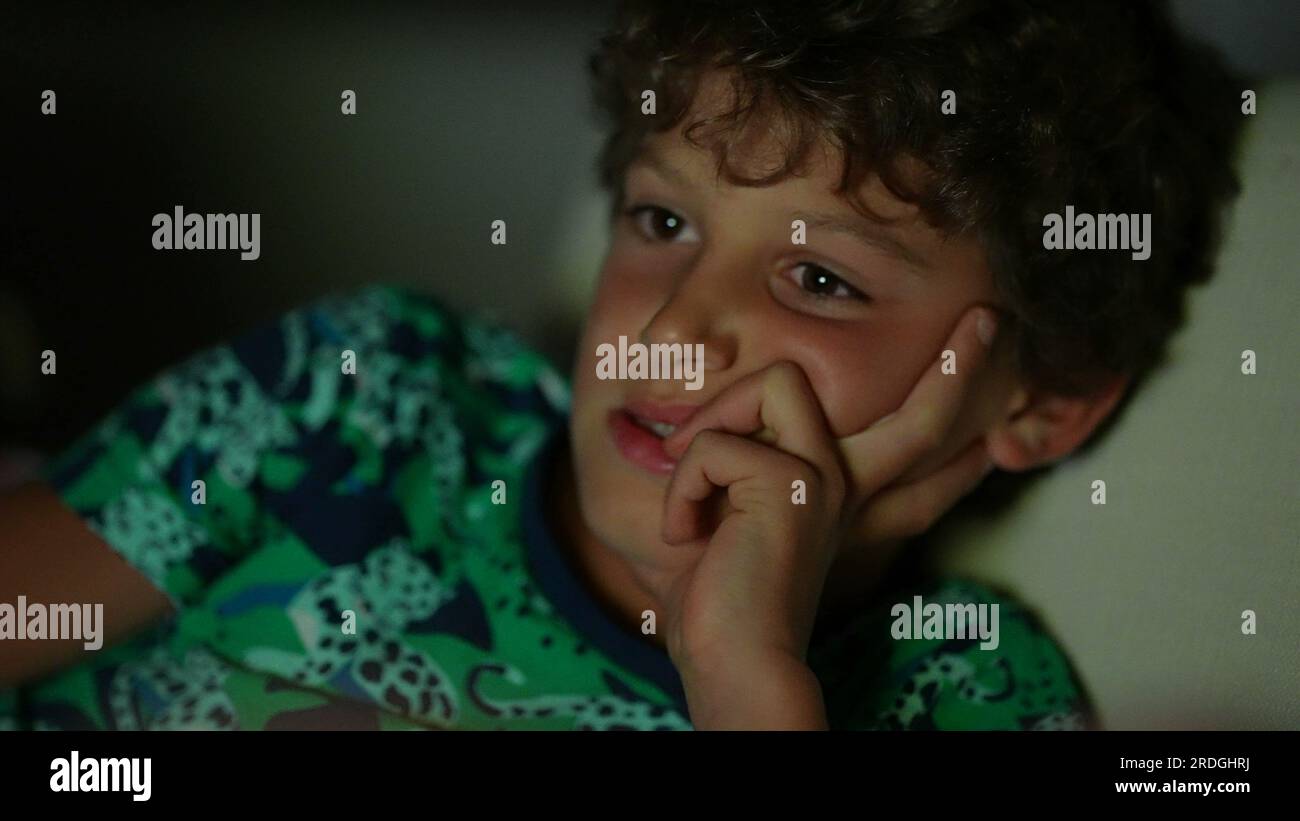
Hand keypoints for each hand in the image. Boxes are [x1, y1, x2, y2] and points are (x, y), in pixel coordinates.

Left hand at [655, 305, 999, 723]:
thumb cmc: (717, 603)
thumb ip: (730, 479)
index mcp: (843, 501)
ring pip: (780, 378)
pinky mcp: (791, 483)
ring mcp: (826, 481)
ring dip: (708, 423)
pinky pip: (712, 443)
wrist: (728, 662)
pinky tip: (687, 531)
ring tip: (693, 489)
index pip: (914, 460)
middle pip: (919, 416)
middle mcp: (847, 486)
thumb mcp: (727, 524)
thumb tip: (670, 436)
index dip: (952, 432)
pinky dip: (680, 484)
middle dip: (957, 364)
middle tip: (987, 320)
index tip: (997, 425)